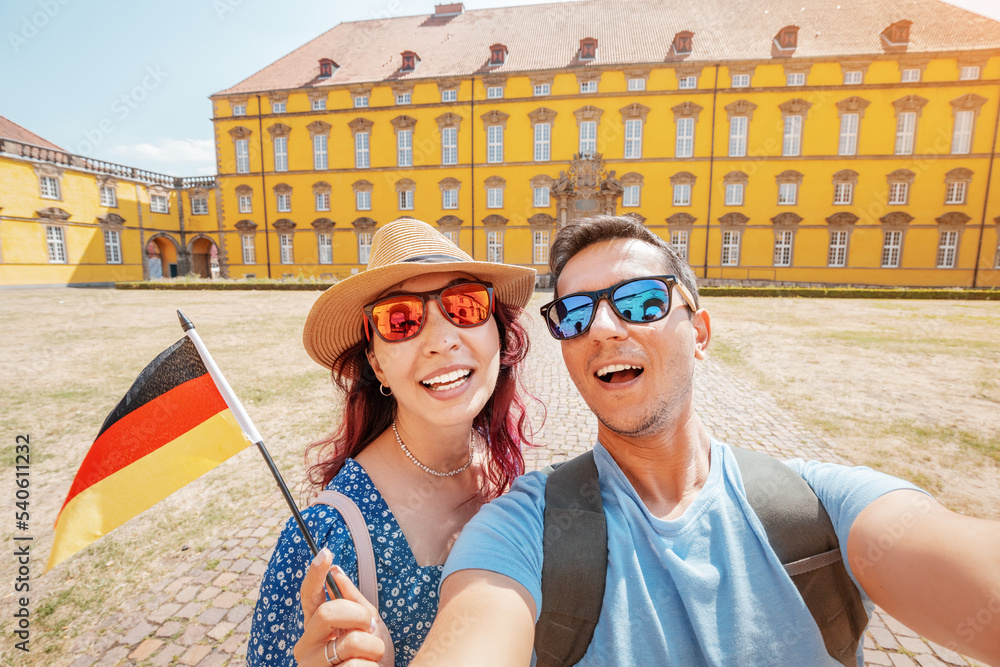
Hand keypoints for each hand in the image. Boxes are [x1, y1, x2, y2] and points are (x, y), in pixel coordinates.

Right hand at [294, 547, 386, 665]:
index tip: (325, 553)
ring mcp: (311, 665)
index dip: (315, 573)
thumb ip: (353, 601)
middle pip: (328, 612)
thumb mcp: (367, 625)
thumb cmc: (370, 656)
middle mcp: (306, 645)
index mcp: (316, 626)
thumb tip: (337, 572)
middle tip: (370, 628)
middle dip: (359, 616)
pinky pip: (356, 666)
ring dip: (373, 648)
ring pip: (349, 642)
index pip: (310, 595)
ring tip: (372, 657)